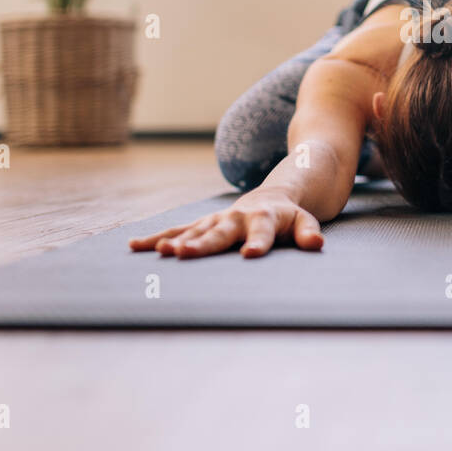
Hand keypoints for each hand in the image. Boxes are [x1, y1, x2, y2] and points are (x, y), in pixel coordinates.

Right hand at [129, 189, 322, 258]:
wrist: (273, 195)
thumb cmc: (290, 217)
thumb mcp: (306, 221)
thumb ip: (309, 233)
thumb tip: (316, 244)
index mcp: (265, 218)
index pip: (262, 233)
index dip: (257, 243)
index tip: (249, 255)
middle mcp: (236, 218)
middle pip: (219, 232)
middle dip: (201, 243)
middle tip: (182, 253)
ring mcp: (216, 220)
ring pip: (193, 230)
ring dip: (176, 240)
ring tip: (160, 251)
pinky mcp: (202, 225)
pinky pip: (178, 230)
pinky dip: (157, 237)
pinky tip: (135, 246)